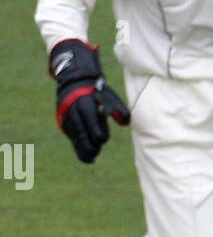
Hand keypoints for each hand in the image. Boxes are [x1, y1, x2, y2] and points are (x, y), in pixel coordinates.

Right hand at [50, 39, 129, 163]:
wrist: (74, 81)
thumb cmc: (97, 91)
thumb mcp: (110, 96)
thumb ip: (119, 109)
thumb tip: (124, 124)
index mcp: (86, 105)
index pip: (91, 125)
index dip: (98, 135)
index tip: (102, 138)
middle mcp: (74, 113)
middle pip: (82, 136)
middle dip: (91, 146)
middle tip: (97, 150)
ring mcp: (67, 118)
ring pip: (76, 140)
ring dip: (85, 149)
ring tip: (93, 155)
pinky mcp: (64, 123)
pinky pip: (73, 139)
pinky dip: (80, 147)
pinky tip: (88, 156)